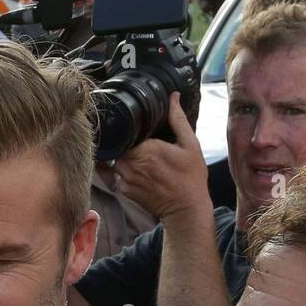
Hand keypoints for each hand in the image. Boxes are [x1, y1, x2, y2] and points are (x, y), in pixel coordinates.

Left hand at [111, 93, 209, 221]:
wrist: (185, 209)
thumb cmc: (191, 177)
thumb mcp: (190, 144)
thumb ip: (178, 119)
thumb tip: (173, 97)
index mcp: (146, 149)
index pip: (126, 131)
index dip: (131, 129)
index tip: (138, 128)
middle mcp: (131, 164)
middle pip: (118, 144)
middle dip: (126, 142)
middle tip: (141, 143)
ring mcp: (125, 178)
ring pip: (115, 159)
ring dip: (123, 156)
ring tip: (140, 157)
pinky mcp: (124, 190)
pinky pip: (116, 175)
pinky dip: (123, 171)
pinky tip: (139, 172)